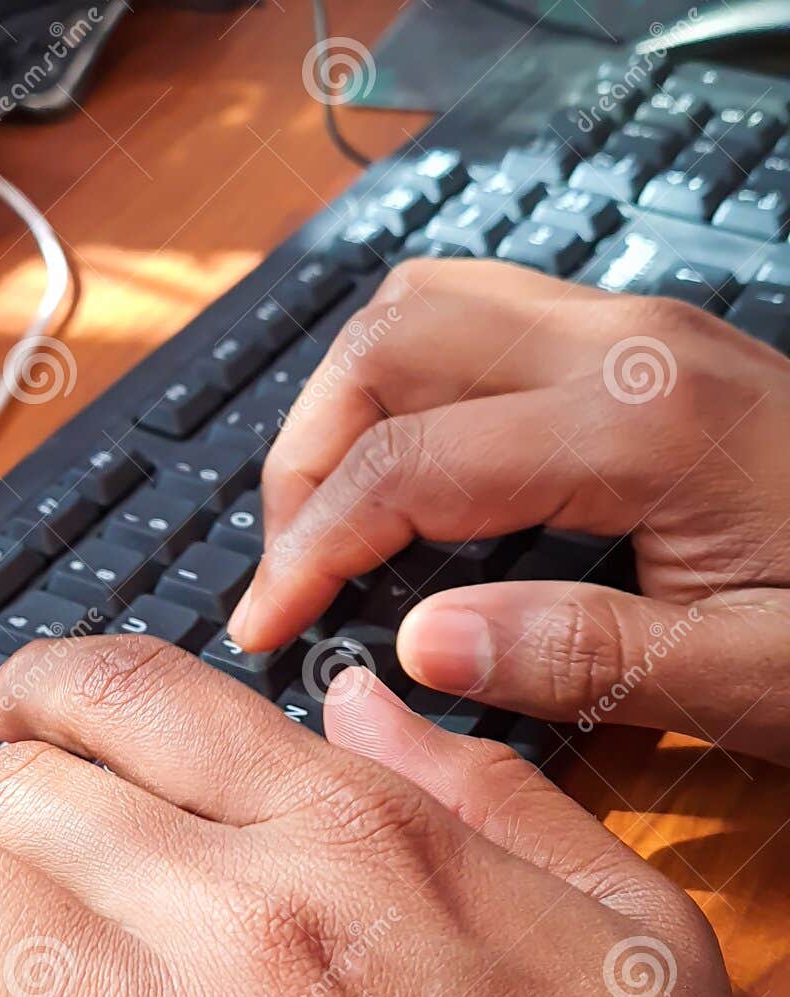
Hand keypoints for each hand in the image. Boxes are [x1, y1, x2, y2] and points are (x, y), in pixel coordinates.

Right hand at [234, 259, 789, 763]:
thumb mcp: (747, 678)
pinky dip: (407, 388)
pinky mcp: (641, 349)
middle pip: (395, 337)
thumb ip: (582, 656)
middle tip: (288, 567)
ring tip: (328, 517)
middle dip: (308, 452)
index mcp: (646, 423)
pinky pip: (481, 322)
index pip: (415, 463)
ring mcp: (636, 331)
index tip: (266, 625)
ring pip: (430, 306)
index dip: (313, 547)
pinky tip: (406, 474)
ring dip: (349, 404)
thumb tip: (419, 641)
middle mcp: (631, 344)